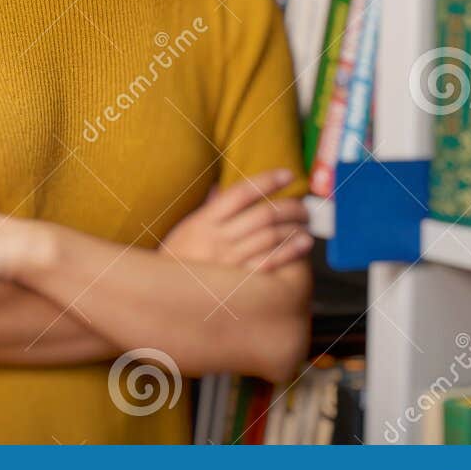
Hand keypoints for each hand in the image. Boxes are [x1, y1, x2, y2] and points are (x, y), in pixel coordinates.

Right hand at [159, 168, 312, 271]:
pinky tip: (302, 244)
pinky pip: (269, 263)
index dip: (267, 181)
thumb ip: (208, 208)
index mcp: (205, 220)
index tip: (288, 175)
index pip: (242, 193)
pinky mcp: (237, 282)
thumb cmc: (180, 258)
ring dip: (294, 228)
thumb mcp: (188, 228)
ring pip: (270, 237)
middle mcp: (218, 238)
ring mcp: (228, 260)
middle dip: (290, 207)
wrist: (165, 295)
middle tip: (303, 207)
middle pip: (263, 214)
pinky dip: (290, 252)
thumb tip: (221, 187)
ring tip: (305, 225)